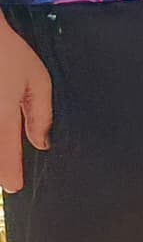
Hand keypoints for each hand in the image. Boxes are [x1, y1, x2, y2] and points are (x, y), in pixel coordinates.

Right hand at [1, 19, 51, 193]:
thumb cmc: (8, 53)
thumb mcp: (36, 79)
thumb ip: (40, 113)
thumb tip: (40, 144)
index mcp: (1, 113)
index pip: (5, 152)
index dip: (9, 172)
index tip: (14, 188)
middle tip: (6, 177)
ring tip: (6, 162)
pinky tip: (3, 140)